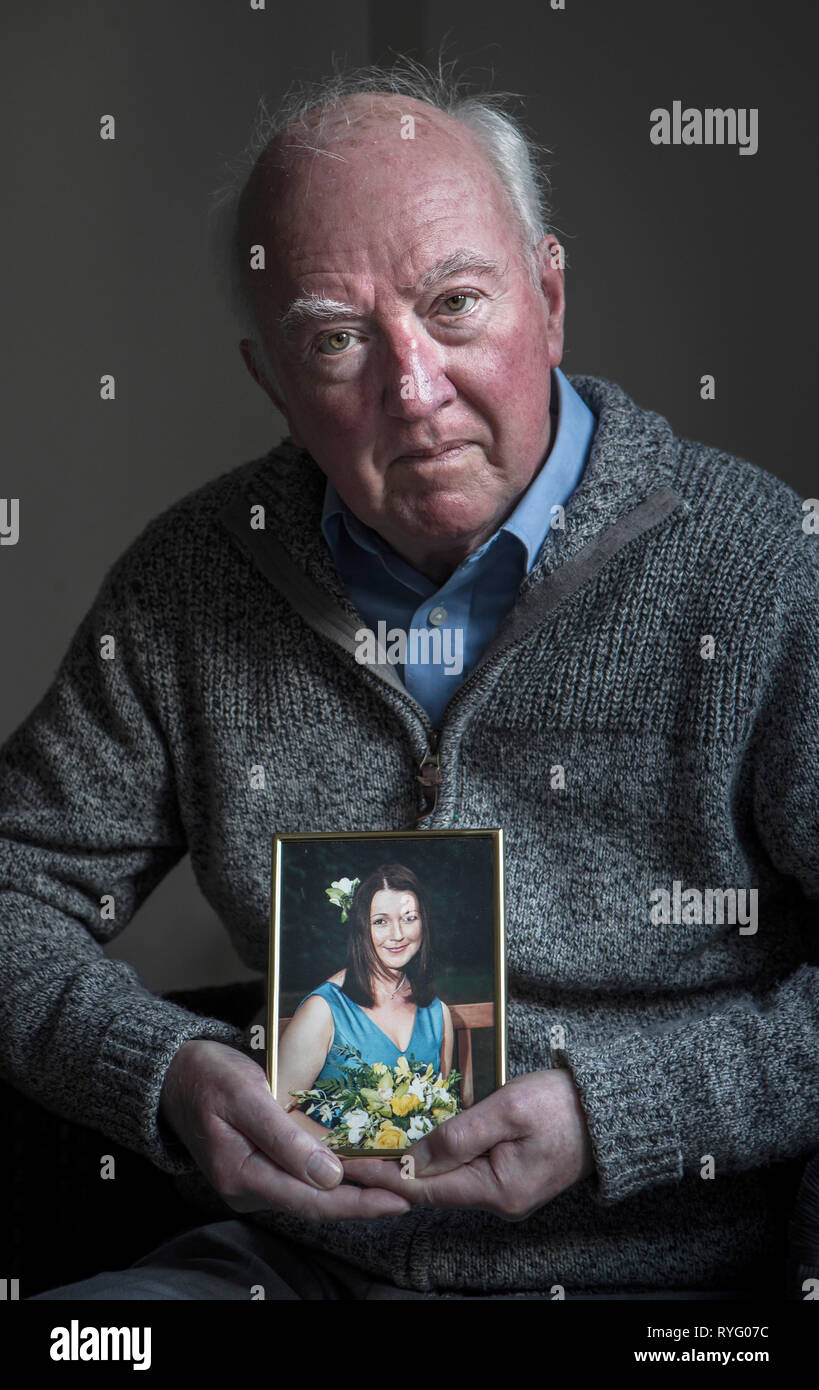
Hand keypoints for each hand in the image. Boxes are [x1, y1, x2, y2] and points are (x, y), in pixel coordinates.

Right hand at [159, 1039, 410, 1221]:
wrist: (174, 1073)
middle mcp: (246, 1187)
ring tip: (392, 1182)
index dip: (357, 1202)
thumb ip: (284, 1138)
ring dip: (351, 1190)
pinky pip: (299, 1179)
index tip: (397, 1199)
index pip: (310, 1200)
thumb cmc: (208, 1076)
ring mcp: (251, 1180)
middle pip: (314, 1203)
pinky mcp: (257, 1167)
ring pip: (309, 1194)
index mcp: (241, 1174)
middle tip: (407, 1193)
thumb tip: (329, 1176)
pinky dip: (331, 1175)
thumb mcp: (247, 1096)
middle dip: (363, 1201)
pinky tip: (357, 1168)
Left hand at [343, 1069, 594, 1220]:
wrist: (609, 1109)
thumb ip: (459, 1134)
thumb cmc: (562, 1105)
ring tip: (372, 1148)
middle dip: (392, 1171)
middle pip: (433, 1186)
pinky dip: (438, 1157)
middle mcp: (500, 1199)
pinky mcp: (511, 1174)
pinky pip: (465, 1168)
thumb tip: (414, 1157)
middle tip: (349, 1155)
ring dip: (413, 1163)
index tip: (349, 1164)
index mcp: (498, 1189)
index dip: (385, 1175)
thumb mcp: (507, 1110)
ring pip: (448, 1178)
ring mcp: (506, 1189)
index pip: (426, 1187)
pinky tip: (416, 1145)